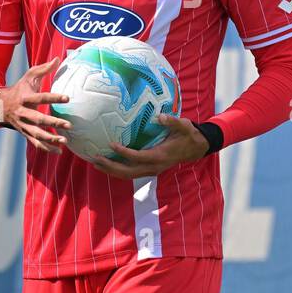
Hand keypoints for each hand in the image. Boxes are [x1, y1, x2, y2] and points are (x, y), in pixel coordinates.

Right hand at [0, 56, 71, 153]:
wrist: (0, 105)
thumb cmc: (20, 88)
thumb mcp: (28, 76)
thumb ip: (43, 69)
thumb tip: (58, 58)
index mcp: (25, 98)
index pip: (41, 97)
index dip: (54, 98)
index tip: (67, 98)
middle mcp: (23, 113)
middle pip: (38, 119)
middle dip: (53, 122)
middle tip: (69, 124)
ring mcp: (23, 125)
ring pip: (36, 134)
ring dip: (50, 139)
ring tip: (65, 141)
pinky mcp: (25, 133)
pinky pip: (35, 143)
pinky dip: (46, 148)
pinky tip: (59, 151)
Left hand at [86, 114, 208, 179]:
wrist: (195, 148)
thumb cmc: (187, 135)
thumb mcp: (184, 126)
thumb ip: (172, 122)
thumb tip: (160, 116)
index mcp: (161, 156)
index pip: (139, 157)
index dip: (125, 153)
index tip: (112, 145)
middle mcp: (154, 166)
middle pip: (129, 172)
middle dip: (112, 167)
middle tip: (96, 159)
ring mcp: (151, 170)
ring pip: (128, 175)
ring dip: (112, 170)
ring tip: (96, 163)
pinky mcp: (149, 169)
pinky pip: (131, 173)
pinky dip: (118, 170)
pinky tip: (107, 164)